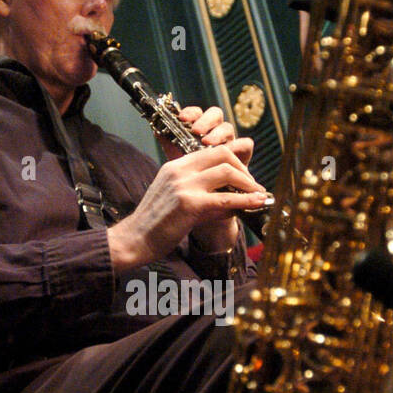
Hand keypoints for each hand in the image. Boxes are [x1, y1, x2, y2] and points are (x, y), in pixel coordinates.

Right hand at [107, 139, 266, 269]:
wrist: (134, 240)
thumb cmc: (154, 224)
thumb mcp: (174, 198)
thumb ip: (196, 191)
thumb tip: (227, 196)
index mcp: (175, 166)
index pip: (211, 152)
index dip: (233, 161)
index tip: (244, 176)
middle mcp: (180, 171)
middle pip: (222, 155)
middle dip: (244, 169)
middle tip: (254, 185)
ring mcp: (184, 186)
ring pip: (227, 172)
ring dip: (249, 183)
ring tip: (258, 194)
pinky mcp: (189, 205)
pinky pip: (225, 199)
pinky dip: (246, 200)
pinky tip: (257, 203)